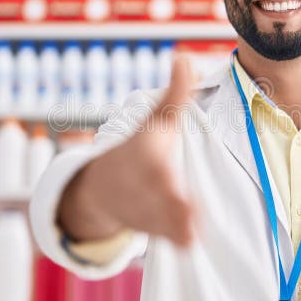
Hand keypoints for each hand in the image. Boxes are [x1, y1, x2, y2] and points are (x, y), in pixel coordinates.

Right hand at [59, 55, 196, 246]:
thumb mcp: (155, 121)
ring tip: (196, 237)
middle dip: (179, 218)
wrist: (104, 187)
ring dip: (182, 233)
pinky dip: (182, 244)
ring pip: (172, 230)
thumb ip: (175, 94)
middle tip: (193, 229)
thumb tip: (184, 57)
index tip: (188, 199)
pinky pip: (174, 241)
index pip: (162, 175)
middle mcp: (150, 193)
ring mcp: (153, 216)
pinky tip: (196, 244)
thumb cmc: (141, 148)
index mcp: (152, 163)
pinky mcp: (159, 232)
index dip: (173, 183)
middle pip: (169, 209)